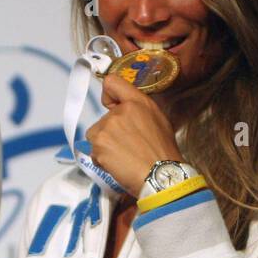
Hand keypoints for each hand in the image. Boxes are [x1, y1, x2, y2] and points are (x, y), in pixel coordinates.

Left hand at [85, 74, 184, 196]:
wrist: (160, 175)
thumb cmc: (163, 150)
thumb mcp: (159, 120)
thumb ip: (139, 110)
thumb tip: (125, 111)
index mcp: (137, 102)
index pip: (111, 82)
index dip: (109, 95)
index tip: (111, 107)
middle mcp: (118, 111)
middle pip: (103, 119)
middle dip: (111, 132)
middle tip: (128, 146)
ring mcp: (106, 127)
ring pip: (96, 135)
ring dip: (104, 146)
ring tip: (123, 157)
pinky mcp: (98, 144)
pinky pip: (94, 152)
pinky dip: (102, 160)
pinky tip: (118, 166)